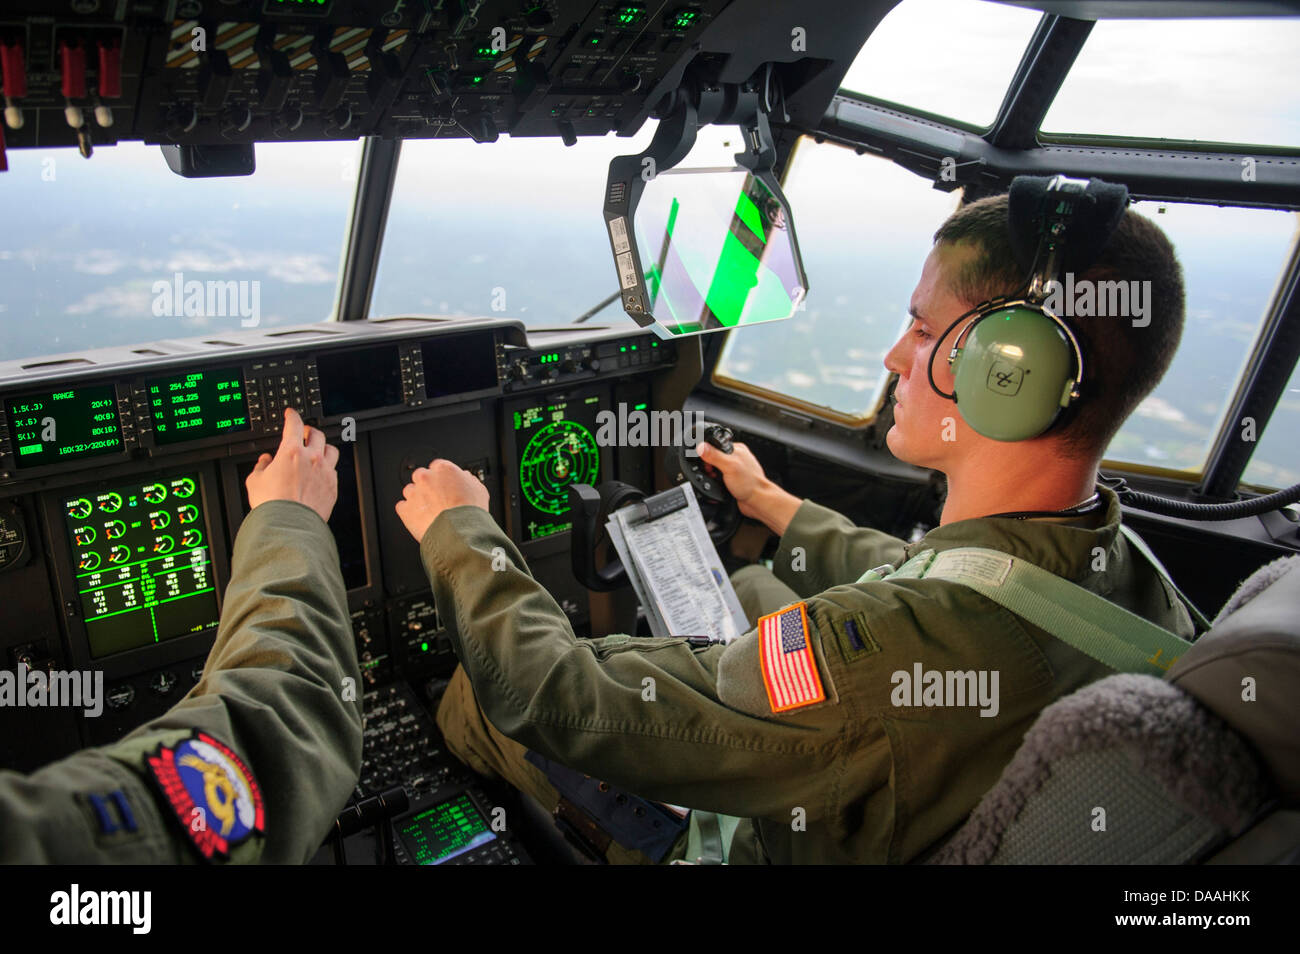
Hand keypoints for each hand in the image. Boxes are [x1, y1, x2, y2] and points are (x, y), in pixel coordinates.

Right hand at [245, 407, 339, 522]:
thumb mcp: (254, 481)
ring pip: (331, 450)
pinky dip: (327, 468)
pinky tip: (321, 472)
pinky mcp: (333, 486)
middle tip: (304, 433)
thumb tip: (265, 460)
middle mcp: (312, 458)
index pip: (294, 424)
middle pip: (317, 434)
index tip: (291, 414)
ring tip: (317, 450)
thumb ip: (260, 466)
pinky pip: (334, 470)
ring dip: (323, 447)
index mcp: (291, 452)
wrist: (289, 526)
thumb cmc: (272, 505)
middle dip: (309, 430)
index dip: (292, 416)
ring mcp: (325, 472)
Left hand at [396, 459, 489, 543]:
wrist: (460, 533)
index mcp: (444, 469)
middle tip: (437, 498)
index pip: (437, 466)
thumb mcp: (479, 490)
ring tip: (429, 510)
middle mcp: (426, 478)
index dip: (441, 477)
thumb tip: (465, 479)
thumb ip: (469, 480)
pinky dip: (409, 512)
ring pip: (410, 491)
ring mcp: (414, 493)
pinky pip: (402, 507)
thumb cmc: (469, 513)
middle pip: (421, 476)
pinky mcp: (405, 509)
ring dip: (417, 498)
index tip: (443, 484)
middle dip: (427, 486)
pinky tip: (420, 517)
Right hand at [697, 440, 768, 514]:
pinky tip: (720, 486)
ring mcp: (735, 469)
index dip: (707, 455)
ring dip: (712, 476)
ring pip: (716, 469)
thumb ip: (714, 455)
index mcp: (736, 449)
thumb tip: (701, 446)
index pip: (715, 446)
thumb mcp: (729, 466)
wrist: (757, 501)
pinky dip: (716, 482)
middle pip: (714, 458)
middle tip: (713, 473)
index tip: (707, 464)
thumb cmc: (750, 483)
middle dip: (710, 467)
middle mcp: (736, 458)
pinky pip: (719, 478)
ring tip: (717, 480)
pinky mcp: (733, 479)